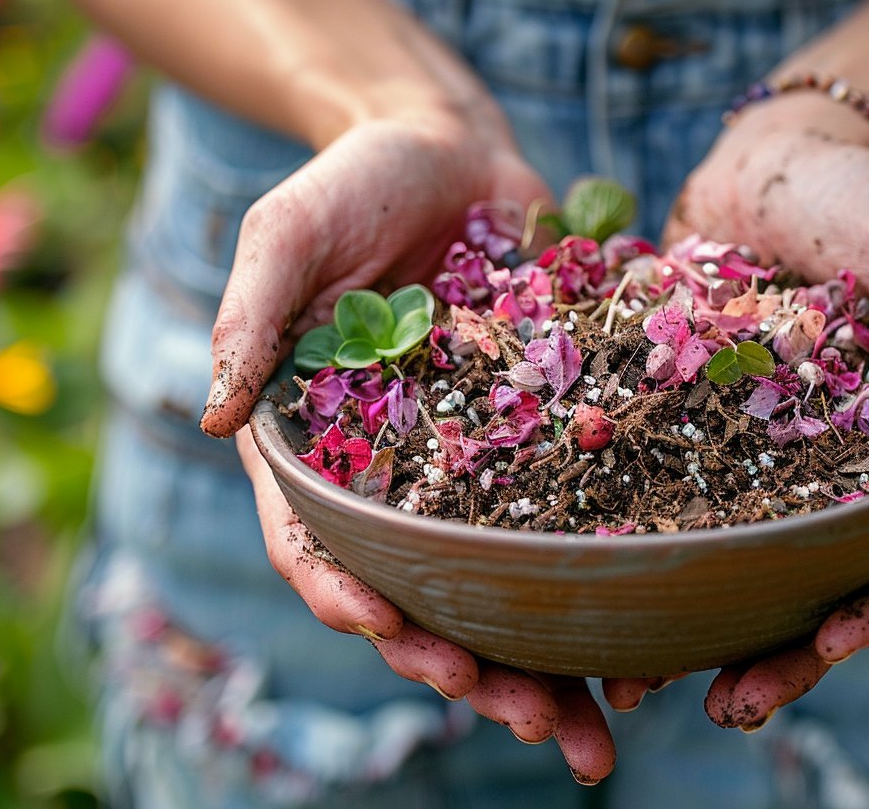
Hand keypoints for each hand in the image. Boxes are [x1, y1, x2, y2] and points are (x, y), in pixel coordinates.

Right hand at [209, 112, 622, 782]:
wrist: (448, 148)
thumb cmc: (348, 185)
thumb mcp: (286, 235)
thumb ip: (251, 315)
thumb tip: (210, 410)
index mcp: (319, 447)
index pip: (320, 543)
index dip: (350, 596)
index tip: (394, 632)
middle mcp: (397, 476)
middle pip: (424, 594)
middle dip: (468, 665)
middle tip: (529, 718)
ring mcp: (474, 466)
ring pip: (506, 584)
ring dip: (548, 659)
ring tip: (600, 721)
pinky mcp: (543, 436)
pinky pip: (572, 518)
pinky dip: (607, 579)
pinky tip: (658, 634)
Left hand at [664, 98, 868, 729]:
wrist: (774, 161)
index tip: (834, 637)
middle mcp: (839, 472)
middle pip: (819, 584)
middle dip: (784, 653)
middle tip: (733, 705)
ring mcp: (765, 460)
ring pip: (740, 566)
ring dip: (703, 630)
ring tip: (646, 687)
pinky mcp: (697, 433)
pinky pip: (669, 503)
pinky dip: (643, 553)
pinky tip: (593, 593)